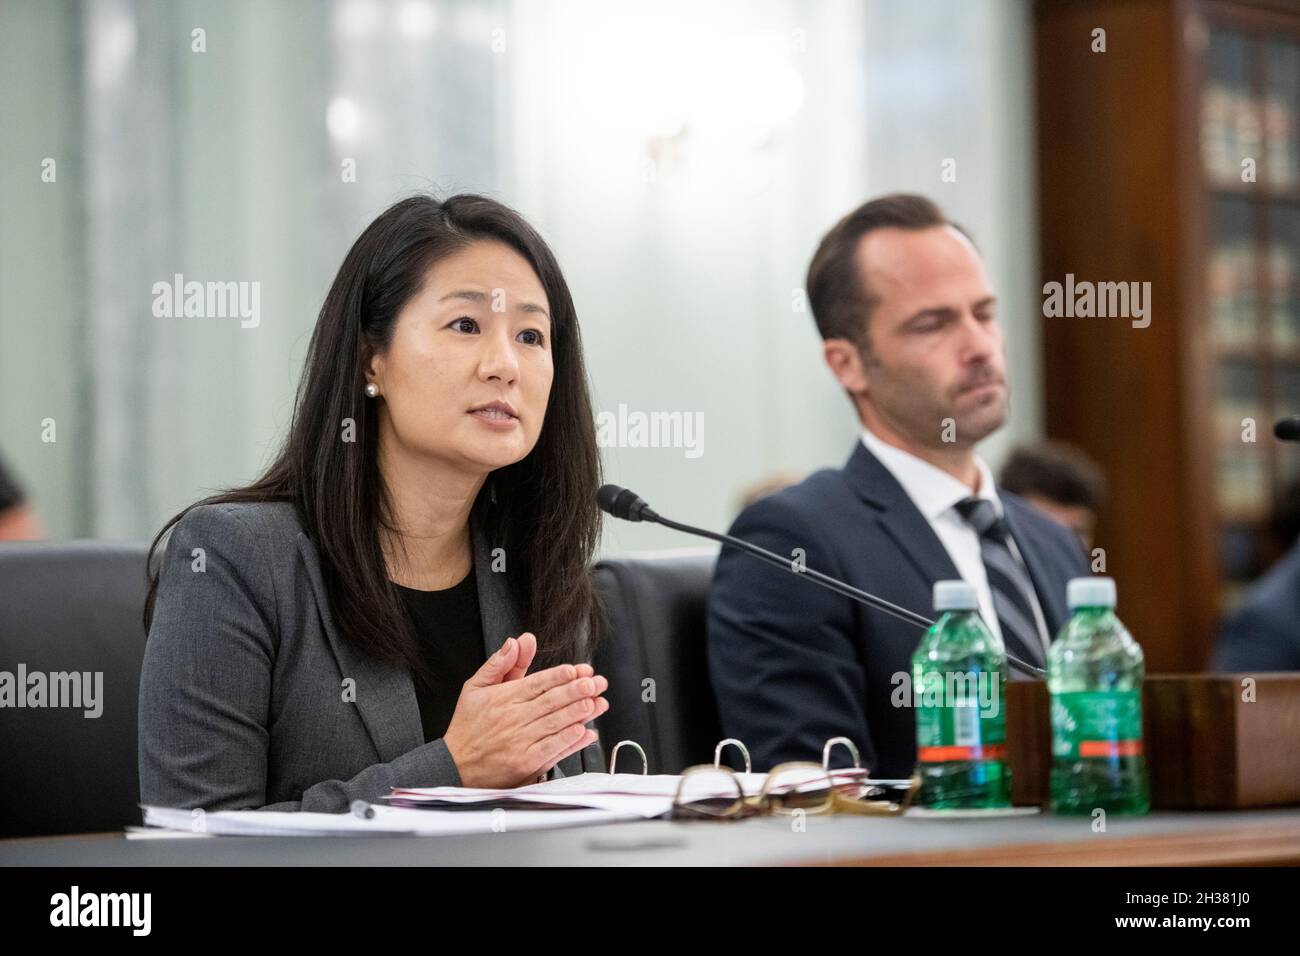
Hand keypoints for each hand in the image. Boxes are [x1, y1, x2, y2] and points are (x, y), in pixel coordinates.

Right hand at [442, 634, 608, 788]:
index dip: (560, 676)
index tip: (579, 670)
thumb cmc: (468, 727)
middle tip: (597, 682)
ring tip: (598, 702)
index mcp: (503, 699)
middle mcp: (513, 719)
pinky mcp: (525, 764)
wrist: (454, 766)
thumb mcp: (475, 687)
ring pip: (555, 724)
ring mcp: (520, 742)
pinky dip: (569, 741)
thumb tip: (516, 642)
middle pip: (551, 702)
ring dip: (579, 713)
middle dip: (578, 690)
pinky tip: (584, 732)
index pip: (537, 683)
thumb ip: (499, 663)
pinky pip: (552, 750)